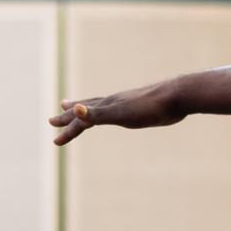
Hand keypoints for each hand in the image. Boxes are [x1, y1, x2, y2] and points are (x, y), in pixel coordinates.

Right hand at [48, 84, 177, 146]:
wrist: (176, 96)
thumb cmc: (149, 107)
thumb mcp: (120, 114)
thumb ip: (97, 113)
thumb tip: (75, 110)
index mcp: (106, 105)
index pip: (80, 117)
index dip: (66, 126)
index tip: (53, 134)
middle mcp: (112, 103)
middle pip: (84, 110)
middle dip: (68, 117)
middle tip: (53, 120)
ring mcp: (124, 105)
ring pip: (99, 108)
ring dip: (85, 112)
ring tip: (77, 110)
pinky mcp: (137, 109)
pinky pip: (114, 112)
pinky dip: (106, 113)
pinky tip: (112, 114)